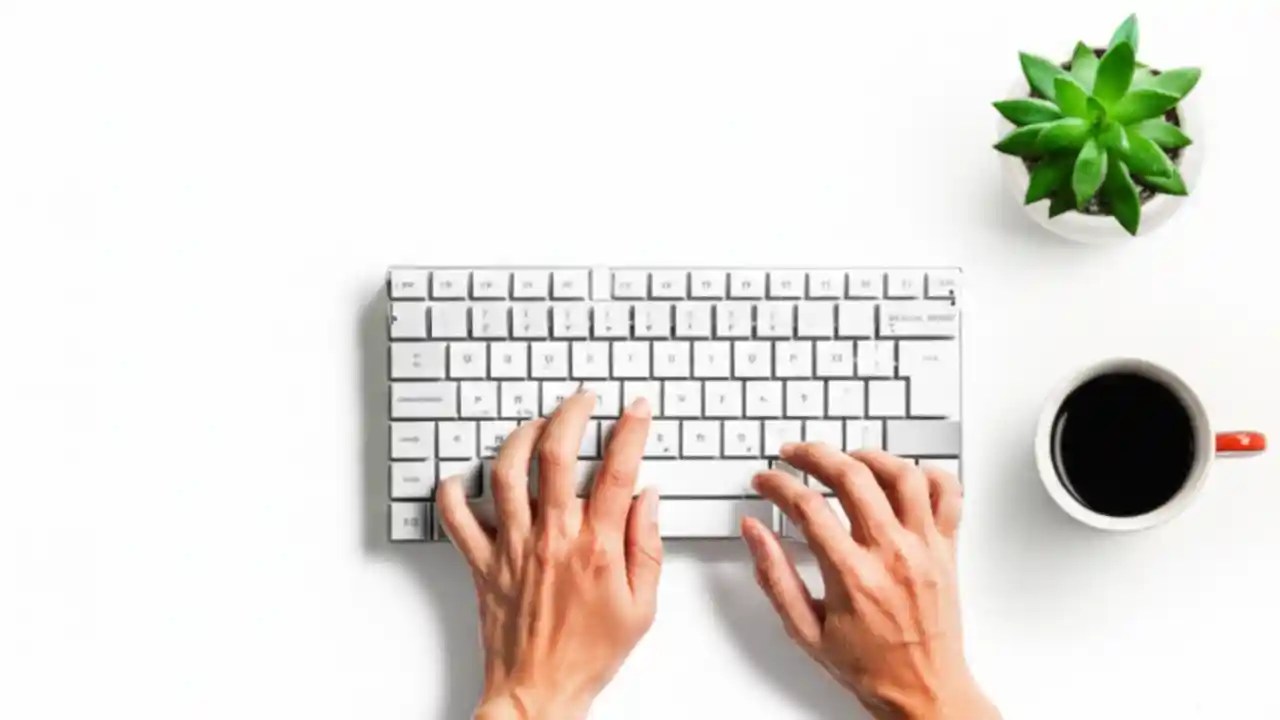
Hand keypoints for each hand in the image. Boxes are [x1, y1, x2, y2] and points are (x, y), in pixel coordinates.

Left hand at [437, 391, 660, 719]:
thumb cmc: (589, 654)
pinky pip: (457, 518)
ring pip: (507, 473)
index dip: (631, 430)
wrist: (540, 692)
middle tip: (581, 399)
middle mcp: (552, 538)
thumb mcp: (641, 606)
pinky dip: (453, 492)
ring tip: (533, 425)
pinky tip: (464, 477)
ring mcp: (514, 548)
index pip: (617, 471)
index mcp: (596, 547)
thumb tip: (647, 499)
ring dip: (519, 437)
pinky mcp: (484, 564)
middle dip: (570, 413)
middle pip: (556, 454)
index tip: (637, 409)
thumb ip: (646, 546)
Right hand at [742, 445, 997, 719]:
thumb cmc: (869, 667)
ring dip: (869, 455)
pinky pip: (948, 494)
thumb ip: (775, 577)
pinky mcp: (947, 549)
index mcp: (853, 576)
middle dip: (814, 454)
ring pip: (902, 475)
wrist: (925, 692)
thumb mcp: (805, 631)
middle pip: (852, 476)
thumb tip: (754, 532)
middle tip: (795, 453)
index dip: (778, 484)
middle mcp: (892, 554)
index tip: (766, 480)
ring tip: (846, 457)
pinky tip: (903, 476)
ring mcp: (925, 548)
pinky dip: (927, 475)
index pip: (807, 507)